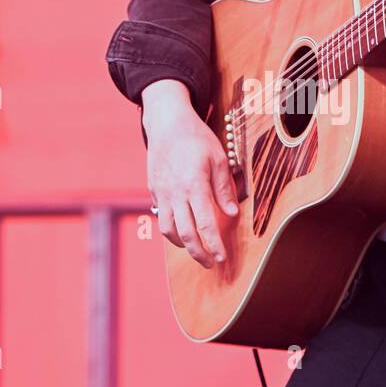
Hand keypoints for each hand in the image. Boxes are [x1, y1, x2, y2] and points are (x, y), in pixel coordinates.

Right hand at [143, 82, 238, 267]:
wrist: (167, 123)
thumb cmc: (197, 138)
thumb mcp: (219, 159)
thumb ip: (224, 189)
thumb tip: (231, 214)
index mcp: (194, 185)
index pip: (205, 224)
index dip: (214, 245)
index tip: (222, 258)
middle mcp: (175, 193)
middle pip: (185, 234)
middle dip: (199, 253)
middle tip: (210, 263)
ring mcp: (162, 193)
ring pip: (169, 230)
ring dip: (183, 245)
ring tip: (196, 249)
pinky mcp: (154, 191)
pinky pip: (162, 217)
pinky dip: (171, 230)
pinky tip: (182, 231)